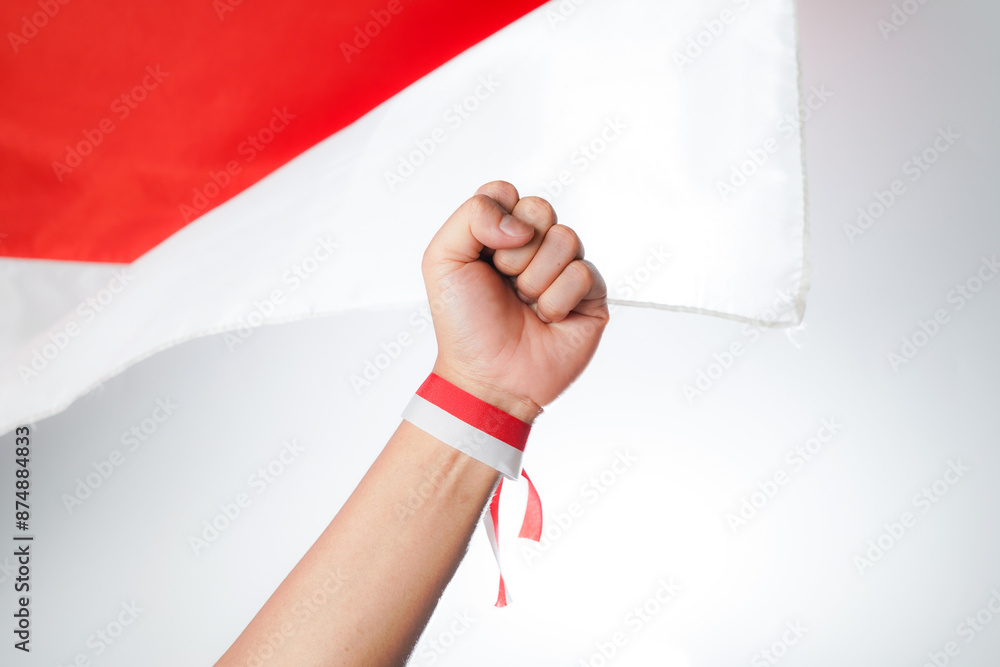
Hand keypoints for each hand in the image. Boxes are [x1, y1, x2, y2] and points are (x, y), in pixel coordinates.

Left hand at [421, 181, 608, 422]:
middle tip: (504, 282)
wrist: (489, 377)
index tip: (482, 255)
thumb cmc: (464, 325)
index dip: (495, 220)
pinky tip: (546, 319)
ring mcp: (564, 269)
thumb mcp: (442, 260)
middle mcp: (534, 246)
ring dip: (536, 279)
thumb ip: (472, 215)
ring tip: (525, 304)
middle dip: (516, 251)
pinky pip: (583, 273)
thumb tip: (520, 222)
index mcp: (498, 233)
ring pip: (566, 238)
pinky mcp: (590, 295)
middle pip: (541, 209)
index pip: (506, 192)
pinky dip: (556, 301)